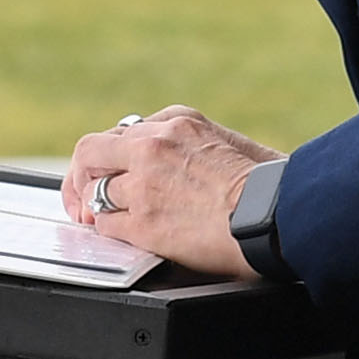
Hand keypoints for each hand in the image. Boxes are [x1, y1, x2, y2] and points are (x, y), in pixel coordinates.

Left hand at [62, 105, 281, 276]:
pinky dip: (108, 231)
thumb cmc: (270, 184)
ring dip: (95, 206)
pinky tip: (122, 236)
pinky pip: (104, 225)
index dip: (112, 156)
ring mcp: (144, 184)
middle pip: (91, 151)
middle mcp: (154, 145)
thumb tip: (184, 162)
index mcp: (178, 122)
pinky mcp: (143, 223)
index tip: (111, 170)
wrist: (276, 214)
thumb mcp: (231, 142)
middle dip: (82, 174)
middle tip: (82, 195)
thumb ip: (193, 145)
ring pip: (93, 189)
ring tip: (102, 219)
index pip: (124, 132)